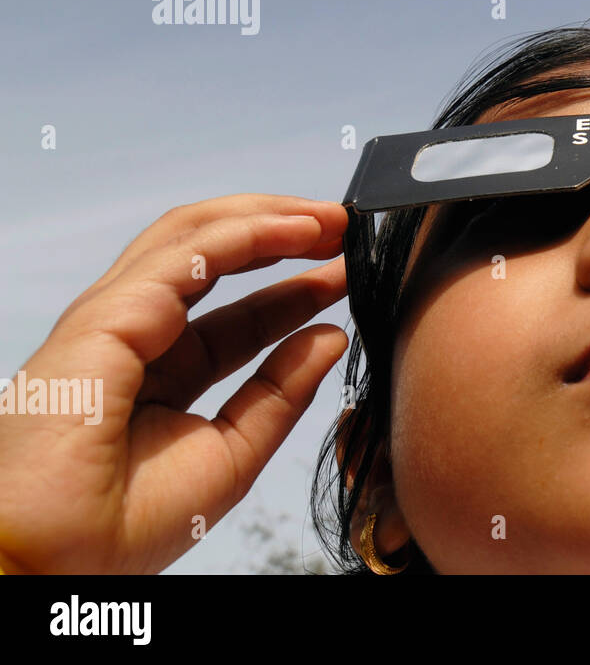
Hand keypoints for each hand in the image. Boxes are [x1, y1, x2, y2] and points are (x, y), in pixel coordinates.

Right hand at [0, 196, 349, 573]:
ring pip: (196, 238)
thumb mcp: (230, 454)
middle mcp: (136, 334)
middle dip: (284, 235)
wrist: (48, 563)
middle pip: (215, 257)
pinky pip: (188, 257)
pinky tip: (299, 230)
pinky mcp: (108, 315)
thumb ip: (280, 393)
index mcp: (159, 371)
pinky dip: (248, 234)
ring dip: (270, 219)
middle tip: (346, 229)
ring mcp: (117, 318)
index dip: (297, 289)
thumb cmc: (119, 525)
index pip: (239, 315)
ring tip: (332, 217)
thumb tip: (331, 336)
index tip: (349, 274)